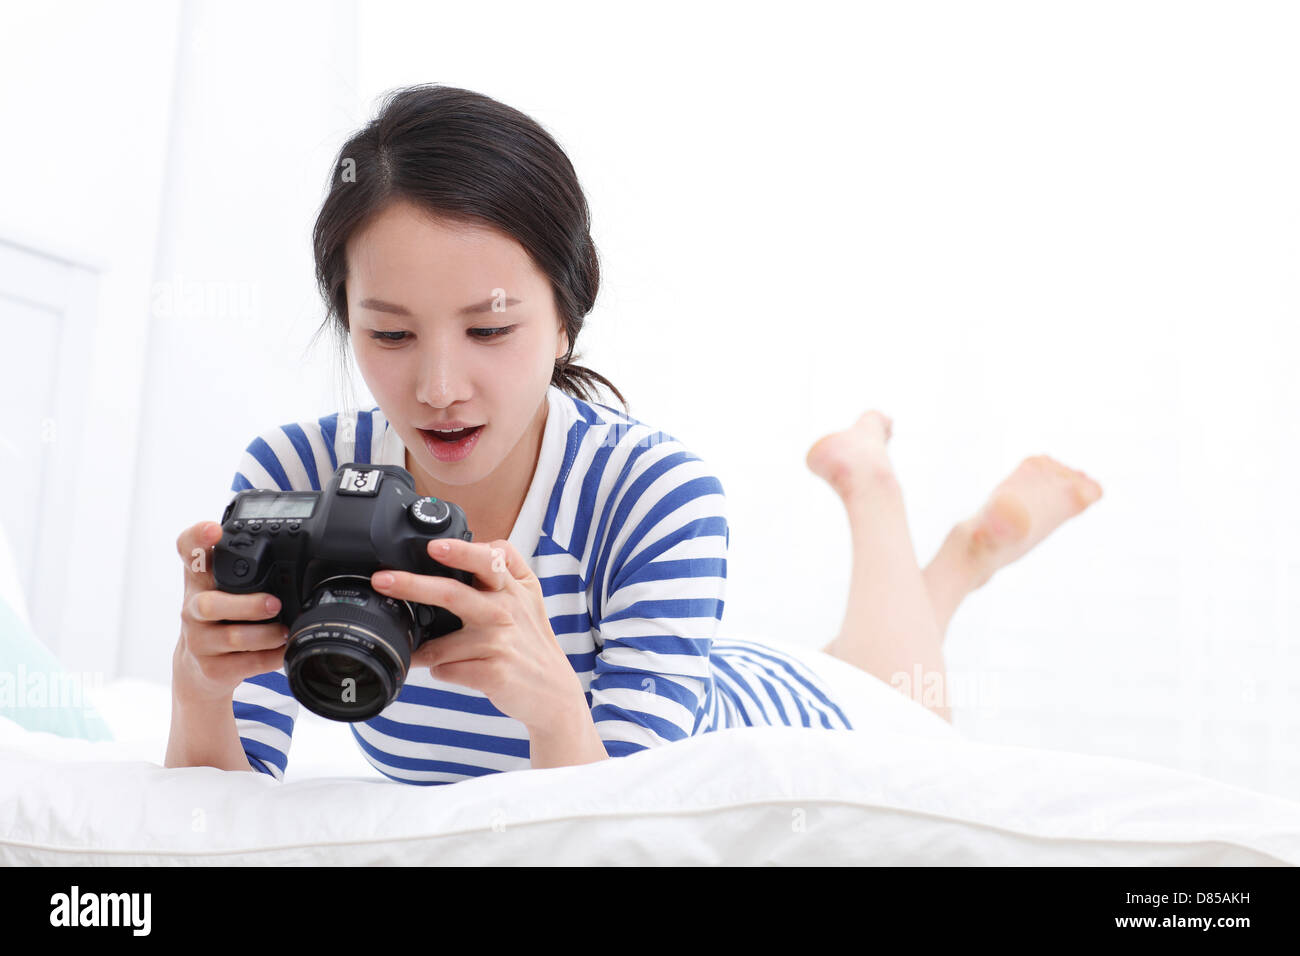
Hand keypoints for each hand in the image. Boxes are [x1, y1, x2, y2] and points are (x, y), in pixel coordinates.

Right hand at [173, 521, 288, 703]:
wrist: (199, 668)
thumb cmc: (220, 617)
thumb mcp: (223, 586)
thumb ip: (243, 564)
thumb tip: (293, 549)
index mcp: (199, 580)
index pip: (187, 551)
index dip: (197, 538)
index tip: (213, 529)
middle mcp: (193, 608)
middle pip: (210, 604)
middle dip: (247, 605)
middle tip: (274, 603)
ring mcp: (199, 641)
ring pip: (234, 637)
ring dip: (267, 634)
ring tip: (285, 630)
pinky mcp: (212, 669)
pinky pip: (247, 664)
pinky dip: (271, 657)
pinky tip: (283, 650)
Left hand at [370, 538, 586, 732]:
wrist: (554, 691)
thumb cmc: (530, 641)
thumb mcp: (528, 597)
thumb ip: (500, 570)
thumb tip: (450, 550)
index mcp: (516, 587)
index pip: (492, 557)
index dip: (462, 550)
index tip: (435, 546)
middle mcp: (507, 610)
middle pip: (454, 593)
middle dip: (414, 585)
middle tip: (384, 580)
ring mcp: (499, 642)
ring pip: (441, 644)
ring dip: (421, 650)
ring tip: (416, 652)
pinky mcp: (493, 672)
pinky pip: (446, 670)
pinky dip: (440, 670)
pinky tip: (450, 669)